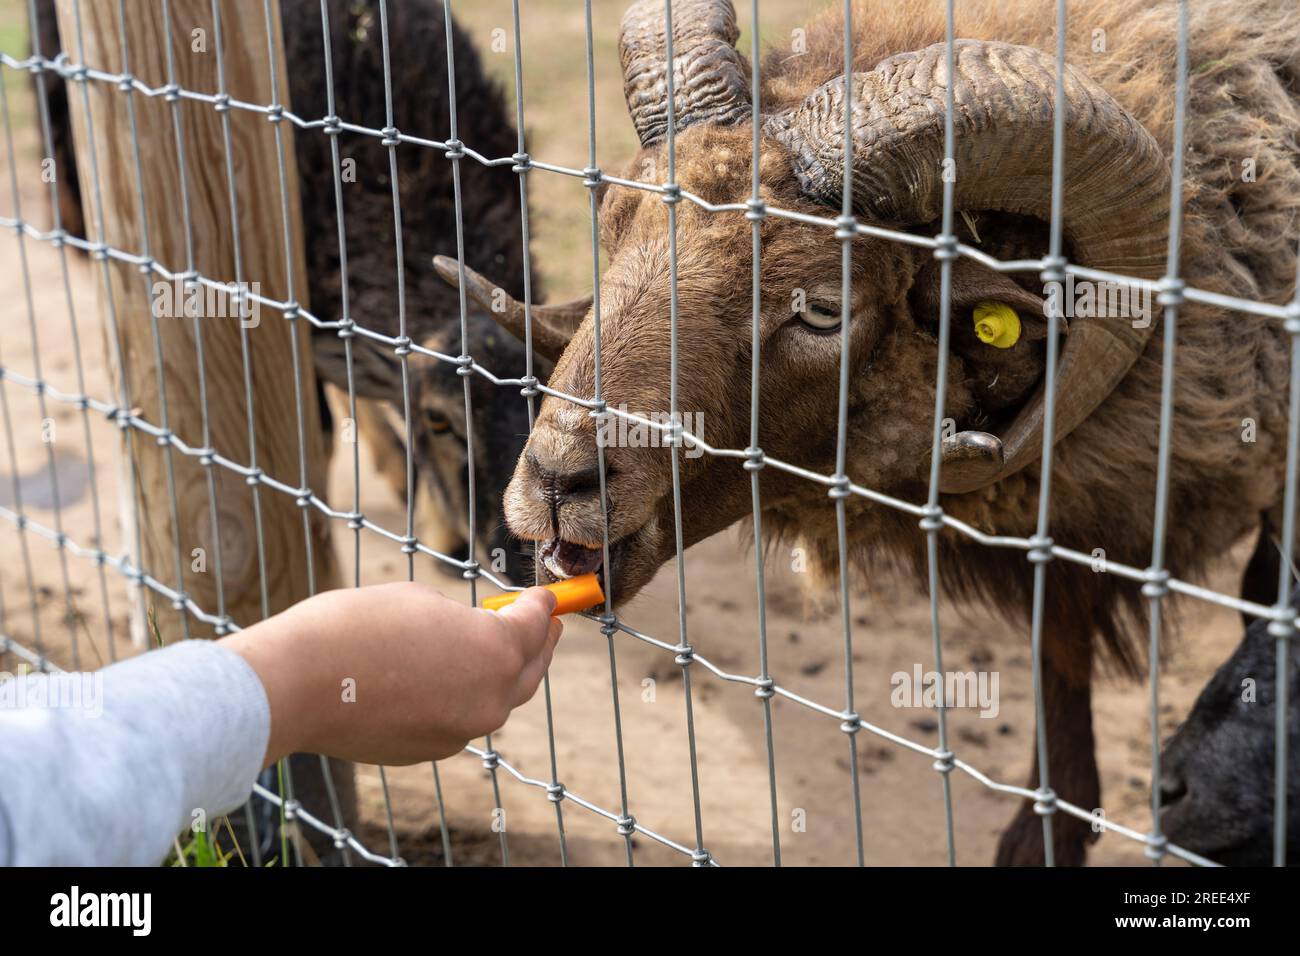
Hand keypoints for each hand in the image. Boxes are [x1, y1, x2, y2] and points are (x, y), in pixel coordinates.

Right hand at [220, 582, 561, 766]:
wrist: (298, 684)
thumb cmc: (354, 627)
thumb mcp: (420, 601)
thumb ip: (459, 620)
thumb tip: (470, 632)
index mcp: (495, 650)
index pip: (533, 625)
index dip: (541, 607)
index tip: (547, 599)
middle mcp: (489, 697)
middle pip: (529, 670)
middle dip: (539, 646)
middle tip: (547, 627)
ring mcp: (461, 730)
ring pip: (494, 700)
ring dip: (501, 676)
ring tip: (498, 652)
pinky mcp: (431, 751)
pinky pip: (458, 719)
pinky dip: (461, 699)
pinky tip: (446, 682)